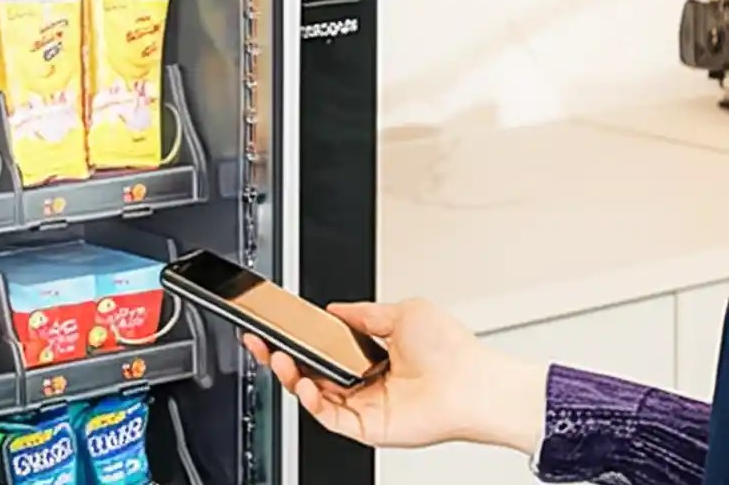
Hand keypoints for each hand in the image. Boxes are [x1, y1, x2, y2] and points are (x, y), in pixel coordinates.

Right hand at [243, 298, 546, 451]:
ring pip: (312, 395)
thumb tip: (335, 309)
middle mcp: (364, 382)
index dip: (296, 339)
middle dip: (279, 356)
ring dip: (290, 376)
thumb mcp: (402, 312)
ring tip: (277, 358)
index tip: (277, 326)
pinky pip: (329, 417)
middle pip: (309, 372)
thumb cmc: (452, 351)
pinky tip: (304, 385)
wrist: (473, 382)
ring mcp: (364, 405)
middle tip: (260, 341)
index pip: (322, 348)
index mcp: (371, 355)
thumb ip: (363, 313)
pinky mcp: (367, 426)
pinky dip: (310, 402)